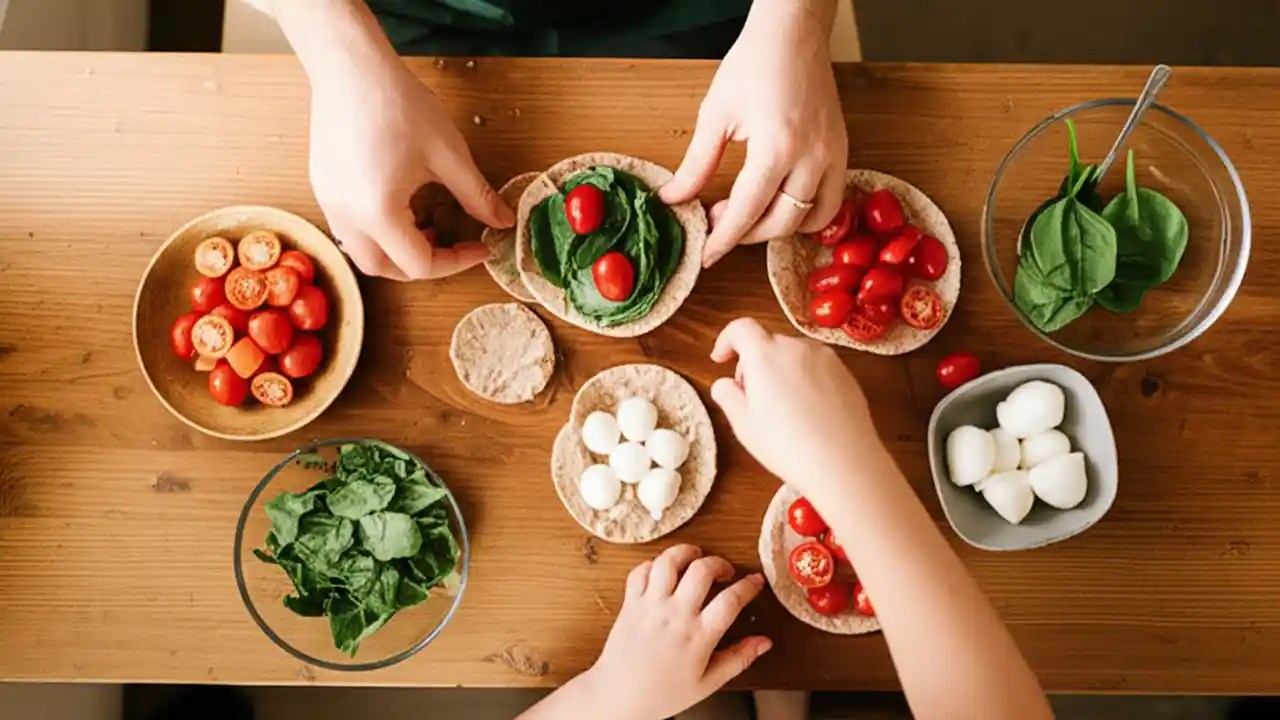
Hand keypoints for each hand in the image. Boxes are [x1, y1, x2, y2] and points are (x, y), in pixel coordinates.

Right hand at [308, 57, 511, 279]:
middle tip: (450, 244)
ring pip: (363, 252)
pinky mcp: (322, 187)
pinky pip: (349, 227)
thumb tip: (501, 220)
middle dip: (421, 265)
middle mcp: (346, 216)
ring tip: (424, 224)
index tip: (480, 244)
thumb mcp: (449, 154)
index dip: (456, 261)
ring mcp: (328, 202)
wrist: (351, 67)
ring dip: (396, 251)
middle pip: (384, 269)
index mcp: (379, 213)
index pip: (420, 264)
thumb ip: (476, 195)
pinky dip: (377, 230)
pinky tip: (400, 202)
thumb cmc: (399, 105)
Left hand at [580, 545, 769, 719]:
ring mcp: (650, 606)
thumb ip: (739, 659)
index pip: (731, 600)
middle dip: (719, 563)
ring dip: (685, 553)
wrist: (619, 697)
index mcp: (698, 636)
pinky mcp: (630, 603)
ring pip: (669, 562)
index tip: (755, 581)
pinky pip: (640, 571)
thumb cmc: (663, 694)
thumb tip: (764, 642)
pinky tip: (664, 571)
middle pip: (702, 570)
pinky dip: (653, 564)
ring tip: (695, 557)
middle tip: (725, 571)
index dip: (749, 585)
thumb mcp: (708, 683)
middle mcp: (675, 615)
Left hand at [660, 0, 846, 266]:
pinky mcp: (842, 153)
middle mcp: (812, 158)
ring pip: (809, 220)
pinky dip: (805, 215)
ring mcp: (833, 156)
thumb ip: (696, 165)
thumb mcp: (715, 115)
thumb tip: (675, 200)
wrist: (792, 35)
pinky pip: (829, 203)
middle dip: (745, 233)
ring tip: (748, 212)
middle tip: (717, 221)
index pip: (747, 212)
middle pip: (779, 223)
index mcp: (776, 148)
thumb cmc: (753, 65)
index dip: (723, 239)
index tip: (706, 255)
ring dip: (777, 228)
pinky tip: (779, 205)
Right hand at [709, 318, 887, 498]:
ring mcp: (825, 358)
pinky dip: (805, 377)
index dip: (726, 340)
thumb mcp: (745, 425)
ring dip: (781, 368)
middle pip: (768, 342)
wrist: (844, 462)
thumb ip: (728, 396)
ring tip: (782, 406)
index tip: (721, 359)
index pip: (740, 328)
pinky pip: (816, 366)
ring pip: (793, 353)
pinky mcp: (846, 372)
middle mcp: (797, 348)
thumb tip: (724, 384)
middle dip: (754, 362)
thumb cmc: (788, 445)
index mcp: (765, 355)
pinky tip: (807, 410)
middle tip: (751, 395)